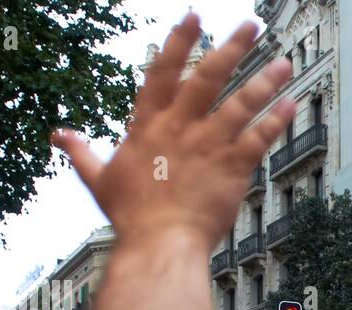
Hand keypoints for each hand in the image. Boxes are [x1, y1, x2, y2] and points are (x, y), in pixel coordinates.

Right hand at [53, 14, 294, 245]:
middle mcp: (181, 127)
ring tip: (284, 61)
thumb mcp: (99, 179)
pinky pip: (259, 138)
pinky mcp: (233, 167)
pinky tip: (291, 104)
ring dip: (265, 81)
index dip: (179, 41)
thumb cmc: (130, 217)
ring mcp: (209, 145)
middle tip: (250, 25)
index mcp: (149, 125)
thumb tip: (59, 136)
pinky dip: (276, 121)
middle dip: (231, 47)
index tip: (194, 16)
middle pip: (209, 76)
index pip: (163, 71)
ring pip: (241, 103)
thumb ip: (81, 153)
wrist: (160, 244)